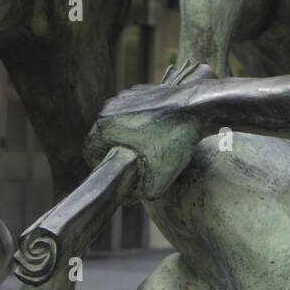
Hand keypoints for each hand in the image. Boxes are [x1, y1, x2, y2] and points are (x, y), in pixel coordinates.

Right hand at [83, 60, 216, 200]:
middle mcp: (109, 107)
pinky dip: (142, 125)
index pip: (89, 151)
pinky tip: (159, 134)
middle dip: (116, 153)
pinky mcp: (142, 91)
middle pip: (104, 137)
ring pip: (119, 125)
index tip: (117, 176)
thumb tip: (127, 198)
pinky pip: (135, 114)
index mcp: (104, 125)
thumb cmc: (174, 142)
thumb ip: (135, 194)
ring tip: (149, 150)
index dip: (100, 167)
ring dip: (129, 138)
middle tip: (134, 166)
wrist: (199, 109)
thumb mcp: (155, 182)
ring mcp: (126, 96)